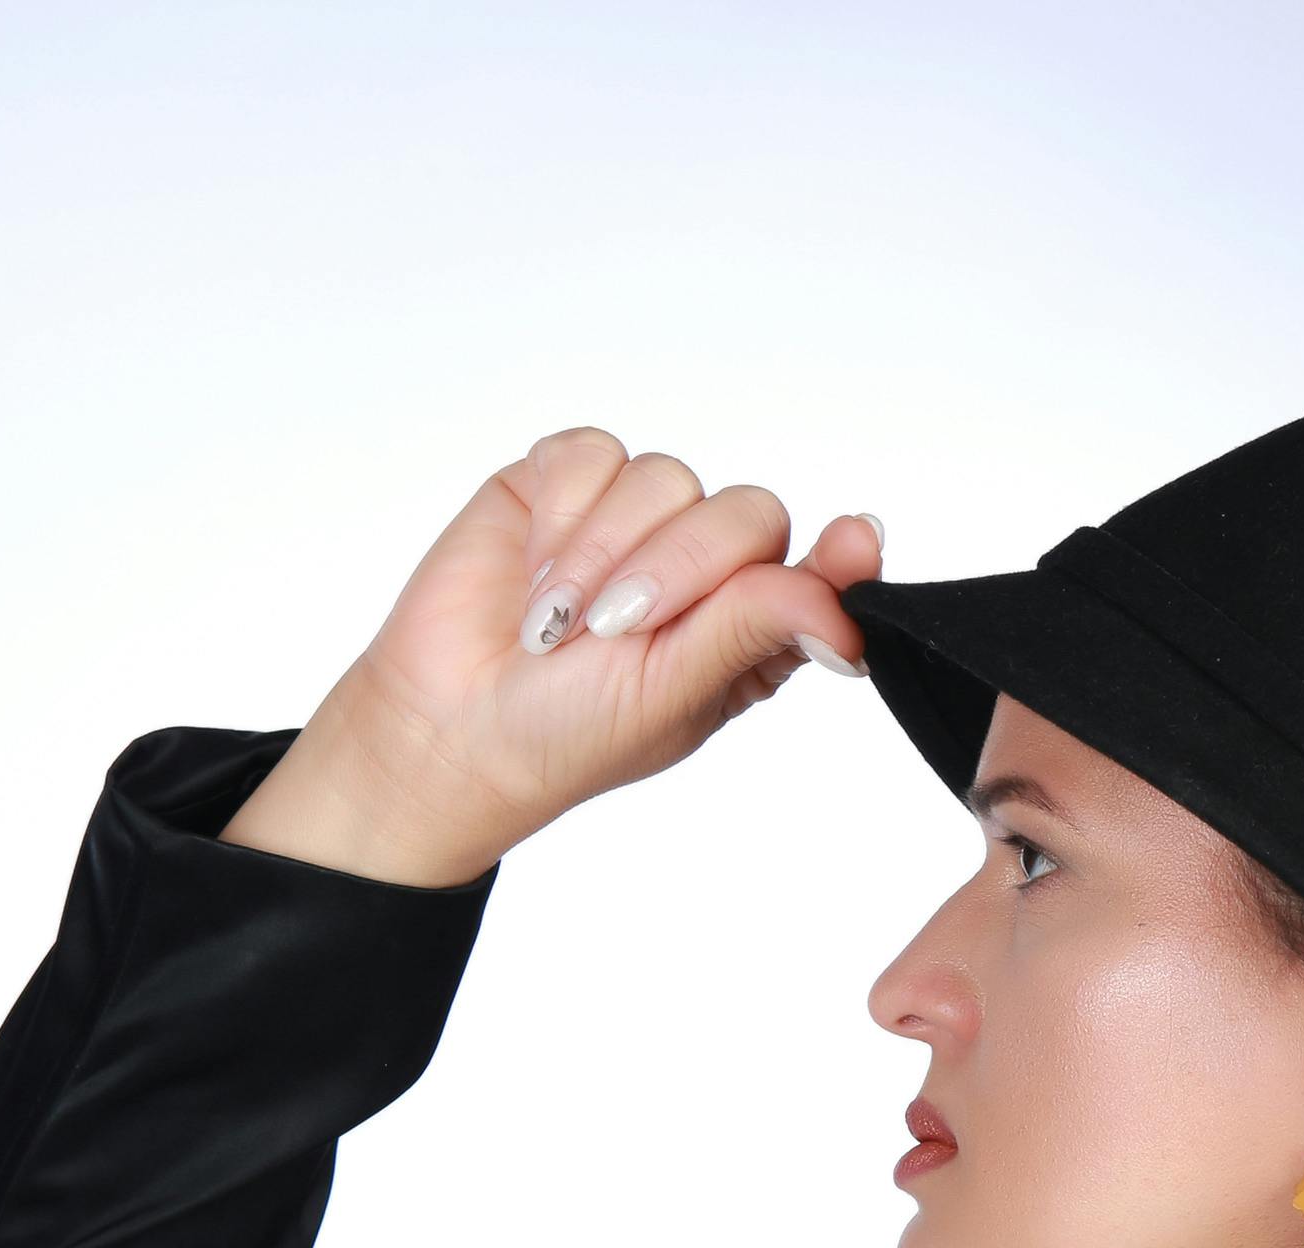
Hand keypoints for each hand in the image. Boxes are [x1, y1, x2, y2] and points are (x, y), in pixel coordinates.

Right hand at [227, 426, 880, 885]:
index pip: (819, 574)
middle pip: (744, 515)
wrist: (447, 726)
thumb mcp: (672, 695)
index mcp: (751, 631)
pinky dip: (562, 511)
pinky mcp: (567, 484)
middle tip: (612, 631)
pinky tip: (532, 567)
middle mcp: (706, 569)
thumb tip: (839, 603)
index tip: (856, 542)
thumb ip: (752, 631)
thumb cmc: (566, 735)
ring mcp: (639, 521)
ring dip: (603, 551)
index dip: (840, 558)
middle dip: (675, 571)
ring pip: (665, 480)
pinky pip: (594, 455)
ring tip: (554, 622)